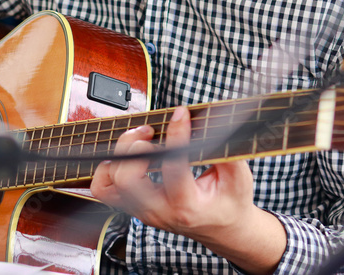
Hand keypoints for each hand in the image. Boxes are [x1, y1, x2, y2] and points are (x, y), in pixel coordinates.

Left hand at [90, 105, 285, 274]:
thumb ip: (226, 151)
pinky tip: (127, 154)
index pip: (172, 167)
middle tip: (152, 131)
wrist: (223, 229)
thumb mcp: (239, 177)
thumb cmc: (230, 202)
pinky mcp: (134, 207)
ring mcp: (143, 212)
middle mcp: (160, 212)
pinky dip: (108, 167)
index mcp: (188, 206)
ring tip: (141, 140)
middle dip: (134, 146)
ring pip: (110, 184)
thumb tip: (210, 121)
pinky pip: (105, 189)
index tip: (181, 113)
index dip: (176, 134)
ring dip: (120, 154)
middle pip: (127, 179)